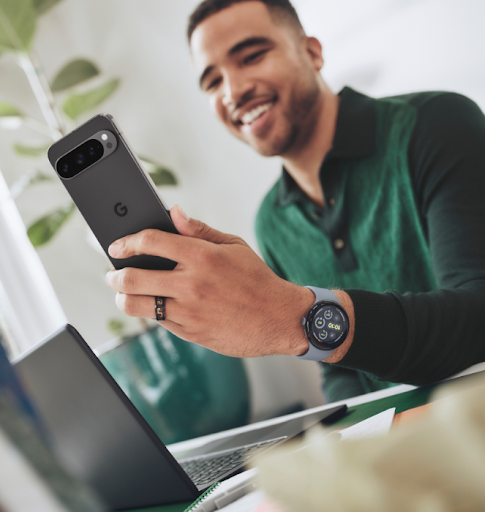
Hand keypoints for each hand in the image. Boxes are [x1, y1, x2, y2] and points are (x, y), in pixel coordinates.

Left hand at [106, 205, 315, 357]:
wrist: (278, 318)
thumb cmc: (257, 280)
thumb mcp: (233, 246)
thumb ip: (200, 230)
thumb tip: (174, 213)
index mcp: (202, 256)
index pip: (150, 241)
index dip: (127, 242)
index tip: (118, 246)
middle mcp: (191, 284)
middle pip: (132, 277)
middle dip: (114, 274)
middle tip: (113, 273)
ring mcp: (188, 311)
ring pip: (136, 305)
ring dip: (123, 297)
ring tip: (125, 293)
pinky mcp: (190, 332)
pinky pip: (157, 321)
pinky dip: (151, 312)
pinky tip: (157, 305)